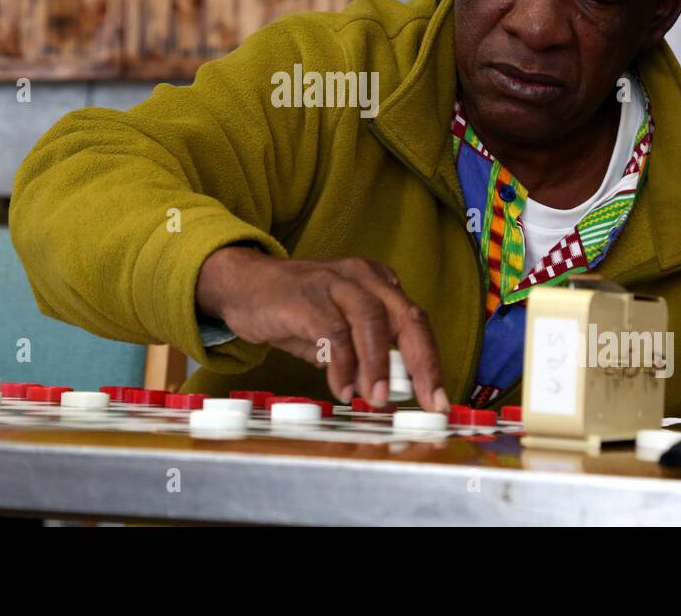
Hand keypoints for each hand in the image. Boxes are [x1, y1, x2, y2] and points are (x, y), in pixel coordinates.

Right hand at [196, 247, 448, 411]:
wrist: (243, 284)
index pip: (415, 322)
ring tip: (377, 400)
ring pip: (372, 322)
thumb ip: (362, 356)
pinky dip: (342, 366)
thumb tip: (385, 396)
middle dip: (422, 364)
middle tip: (426, 402)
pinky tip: (341, 389)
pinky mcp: (306, 298)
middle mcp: (362, 277)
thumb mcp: (337, 329)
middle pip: (406, 318)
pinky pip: (334, 333)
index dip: (431, 362)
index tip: (437, 399)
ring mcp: (334, 284)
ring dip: (379, 366)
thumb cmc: (294, 309)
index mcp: (377, 283)